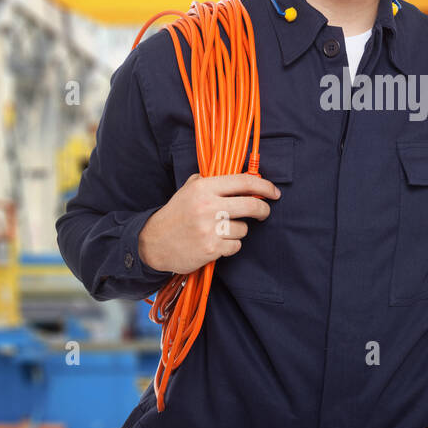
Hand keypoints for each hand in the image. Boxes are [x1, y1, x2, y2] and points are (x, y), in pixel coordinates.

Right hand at [138, 172, 279, 274]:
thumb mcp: (188, 190)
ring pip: (244, 229)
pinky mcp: (211, 249)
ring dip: (238, 231)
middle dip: (263, 210)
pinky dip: (230, 246)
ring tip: (222, 231)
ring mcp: (210, 229)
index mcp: (204, 188)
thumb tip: (241, 179)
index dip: (264, 186)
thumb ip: (210, 181)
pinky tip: (217, 243)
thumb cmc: (175, 215)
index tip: (274, 192)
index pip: (243, 182)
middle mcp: (208, 206)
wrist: (154, 243)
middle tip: (263, 212)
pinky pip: (236, 246)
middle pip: (251, 205)